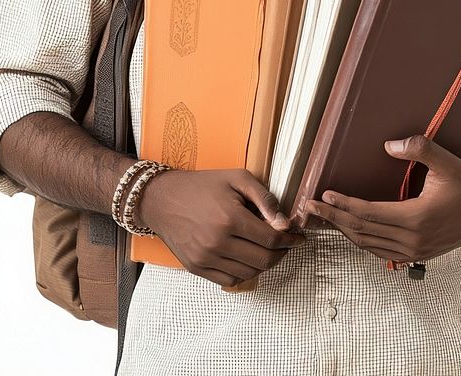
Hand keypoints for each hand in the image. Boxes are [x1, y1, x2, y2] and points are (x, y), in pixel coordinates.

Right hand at [135, 168, 305, 286]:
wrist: (163, 199)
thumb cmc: (203, 185)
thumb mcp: (237, 178)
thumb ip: (265, 199)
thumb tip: (285, 223)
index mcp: (231, 218)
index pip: (272, 239)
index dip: (290, 240)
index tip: (298, 237)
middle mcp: (218, 243)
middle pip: (264, 260)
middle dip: (281, 253)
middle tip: (286, 244)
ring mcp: (206, 259)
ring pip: (250, 273)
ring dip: (265, 264)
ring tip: (268, 249)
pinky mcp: (197, 268)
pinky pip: (230, 281)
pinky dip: (245, 273)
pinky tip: (247, 258)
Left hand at [305, 135, 460, 262]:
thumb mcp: (449, 162)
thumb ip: (419, 149)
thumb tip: (388, 145)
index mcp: (417, 219)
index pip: (367, 214)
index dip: (342, 205)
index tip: (321, 195)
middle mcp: (414, 240)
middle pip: (362, 232)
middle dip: (334, 219)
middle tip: (309, 207)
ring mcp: (417, 251)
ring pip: (370, 245)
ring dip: (345, 232)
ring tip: (324, 217)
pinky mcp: (421, 254)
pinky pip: (382, 252)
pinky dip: (362, 241)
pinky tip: (352, 231)